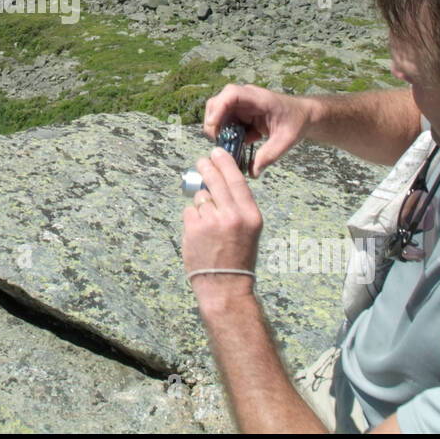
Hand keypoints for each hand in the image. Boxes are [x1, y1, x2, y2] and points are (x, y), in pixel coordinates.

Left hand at [182, 146, 263, 309]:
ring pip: (200, 198)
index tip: (217, 152)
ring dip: (200, 204)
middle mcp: (232, 216)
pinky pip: (189, 212)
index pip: (237, 180)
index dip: (225, 163)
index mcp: (250, 215)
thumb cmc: (238, 257)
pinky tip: (198, 233)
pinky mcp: (194, 229)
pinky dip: (191, 218)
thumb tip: (219, 182)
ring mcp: (212, 222)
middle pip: (215, 180)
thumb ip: (238, 207)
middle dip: (206, 167)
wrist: (225, 286)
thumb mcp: (249, 230)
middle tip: (201, 161)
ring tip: (207, 222)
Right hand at [202, 83, 310, 177]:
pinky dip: (228, 135)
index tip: (213, 125)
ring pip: (217, 114)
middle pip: (217, 104)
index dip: (219, 108)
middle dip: (213, 123)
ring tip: (230, 146)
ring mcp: (241, 105)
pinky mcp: (240, 114)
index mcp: (259, 99)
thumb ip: (269, 155)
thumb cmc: (296, 122)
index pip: (232, 94)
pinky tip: (242, 143)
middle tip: (220, 142)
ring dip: (219, 131)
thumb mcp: (286, 141)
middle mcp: (246, 98)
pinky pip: (225, 123)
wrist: (303, 116)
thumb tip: (252, 173)